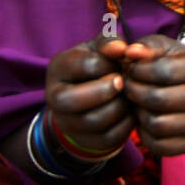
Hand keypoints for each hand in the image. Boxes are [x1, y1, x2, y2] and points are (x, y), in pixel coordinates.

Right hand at [44, 34, 134, 156]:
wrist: (92, 94)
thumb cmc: (98, 64)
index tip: (120, 62)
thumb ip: (109, 43)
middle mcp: (55, 98)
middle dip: (105, 90)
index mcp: (58, 68)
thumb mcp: (99, 48)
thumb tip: (122, 49)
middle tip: (122, 82)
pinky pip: (110, 138)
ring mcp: (68, 123)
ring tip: (127, 96)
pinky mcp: (86, 141)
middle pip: (73, 101)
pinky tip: (130, 111)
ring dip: (120, 106)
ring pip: (95, 121)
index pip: (83, 65)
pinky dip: (127, 124)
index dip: (108, 63)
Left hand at [119, 34, 184, 156]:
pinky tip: (145, 119)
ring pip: (156, 124)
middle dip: (134, 92)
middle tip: (128, 86)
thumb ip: (147, 46)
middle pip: (158, 99)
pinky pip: (158, 145)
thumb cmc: (177, 67)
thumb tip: (130, 52)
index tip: (131, 70)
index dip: (138, 71)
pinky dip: (145, 133)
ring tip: (137, 103)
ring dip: (139, 113)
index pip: (163, 71)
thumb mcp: (166, 49)